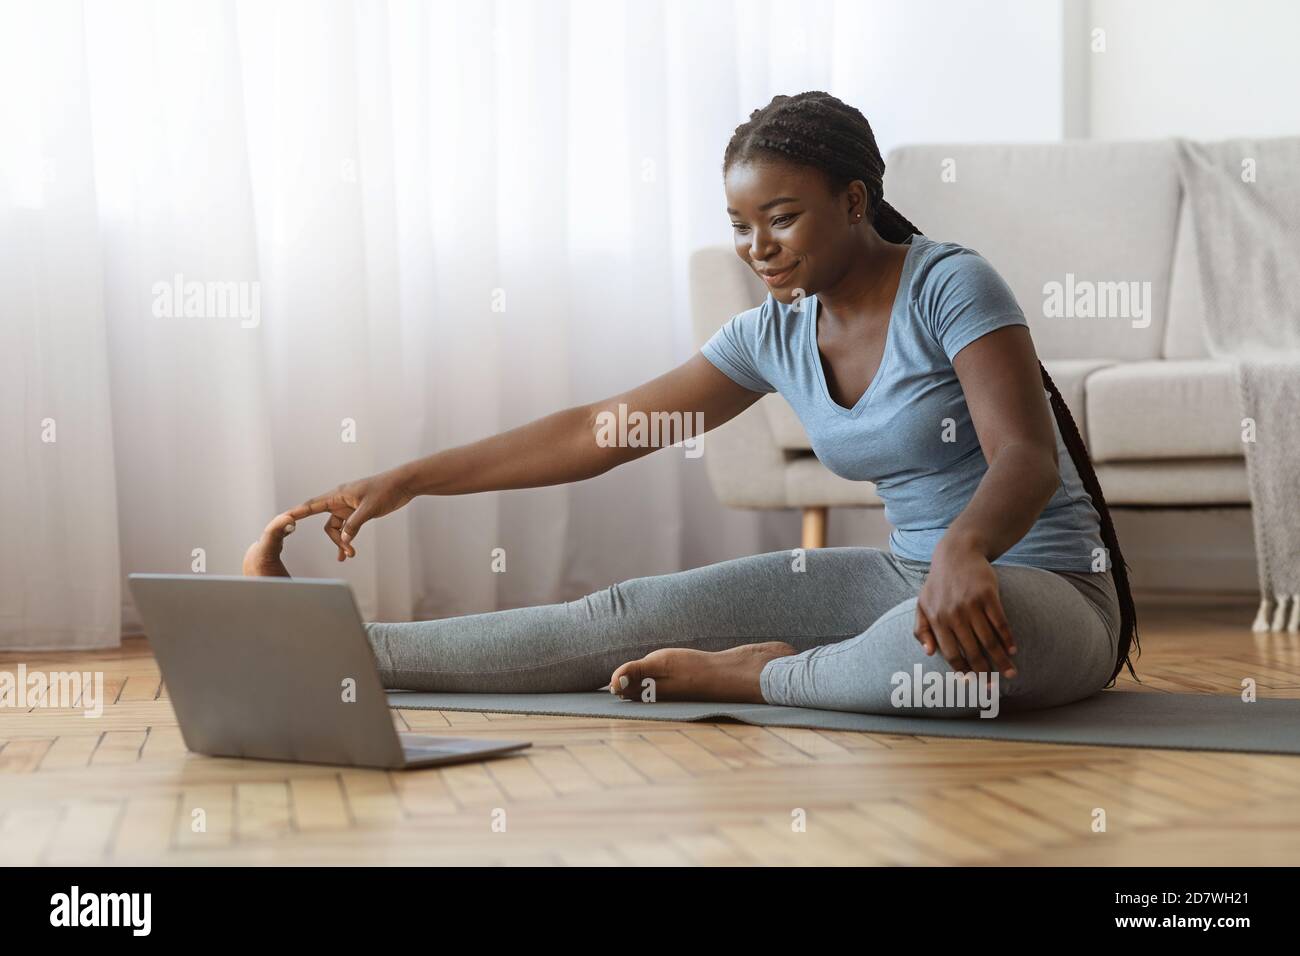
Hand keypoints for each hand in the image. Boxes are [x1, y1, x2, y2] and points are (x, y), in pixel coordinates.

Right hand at [287, 468, 414, 561]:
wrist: (403, 484)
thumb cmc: (386, 489)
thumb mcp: (369, 508)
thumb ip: (355, 524)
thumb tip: (344, 538)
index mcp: (338, 495)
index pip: (312, 505)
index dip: (297, 513)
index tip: (283, 518)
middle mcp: (340, 501)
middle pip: (328, 524)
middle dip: (335, 539)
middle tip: (346, 552)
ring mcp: (349, 507)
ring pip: (338, 528)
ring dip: (343, 541)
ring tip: (350, 554)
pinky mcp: (358, 512)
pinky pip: (348, 528)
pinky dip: (348, 539)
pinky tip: (348, 552)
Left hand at [913, 541, 1017, 679]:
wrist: (956, 553)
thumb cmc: (938, 584)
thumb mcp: (922, 604)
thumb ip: (920, 629)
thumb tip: (928, 652)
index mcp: (936, 619)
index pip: (950, 653)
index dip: (962, 670)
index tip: (971, 682)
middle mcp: (953, 614)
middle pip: (972, 651)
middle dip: (985, 672)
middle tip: (993, 688)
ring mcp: (971, 604)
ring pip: (989, 640)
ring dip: (1001, 660)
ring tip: (1011, 673)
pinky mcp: (988, 595)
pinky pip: (1000, 622)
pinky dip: (1008, 638)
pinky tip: (1013, 650)